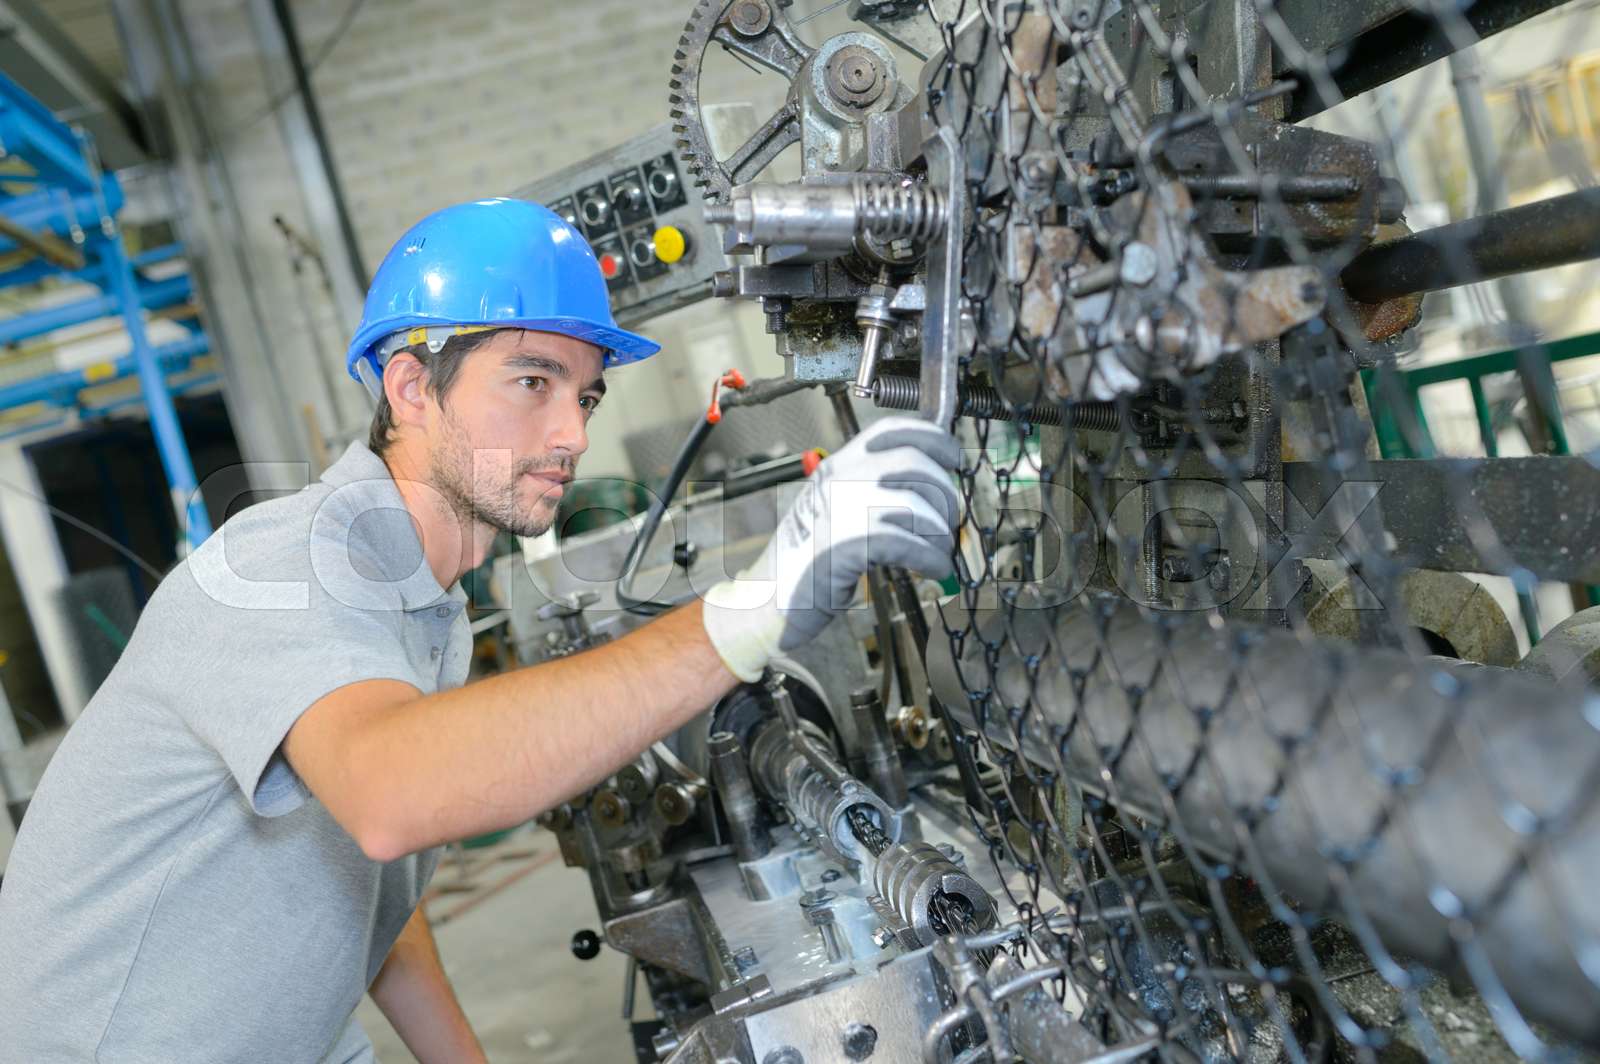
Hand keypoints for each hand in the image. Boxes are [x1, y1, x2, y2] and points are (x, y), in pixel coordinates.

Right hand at [702, 416, 959, 680]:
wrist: (767, 599)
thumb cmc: (807, 561)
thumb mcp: (838, 511)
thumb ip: (874, 492)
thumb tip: (933, 491)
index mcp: (839, 465)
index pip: (894, 431)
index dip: (934, 440)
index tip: (954, 459)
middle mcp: (839, 479)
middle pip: (915, 465)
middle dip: (945, 496)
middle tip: (947, 523)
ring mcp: (841, 510)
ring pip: (917, 506)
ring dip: (941, 534)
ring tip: (938, 553)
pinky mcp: (847, 545)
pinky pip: (910, 545)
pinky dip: (932, 559)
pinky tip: (934, 570)